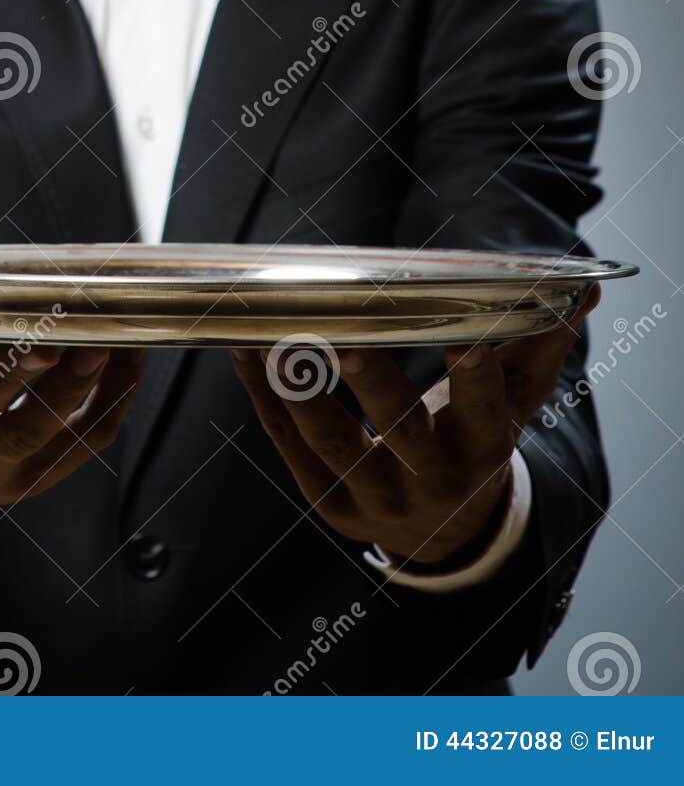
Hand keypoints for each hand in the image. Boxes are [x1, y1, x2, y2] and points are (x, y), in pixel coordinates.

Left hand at [230, 286, 599, 567]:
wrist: (441, 535)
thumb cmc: (474, 444)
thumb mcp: (513, 407)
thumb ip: (538, 348)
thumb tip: (582, 292)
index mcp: (481, 451)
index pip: (486, 415)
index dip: (477, 382)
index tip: (468, 341)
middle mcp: (428, 480)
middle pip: (402, 436)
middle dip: (377, 390)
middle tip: (352, 344)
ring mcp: (372, 497)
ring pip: (332, 445)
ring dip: (299, 392)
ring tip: (272, 339)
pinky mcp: (327, 501)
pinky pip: (290, 448)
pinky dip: (267, 401)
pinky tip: (245, 354)